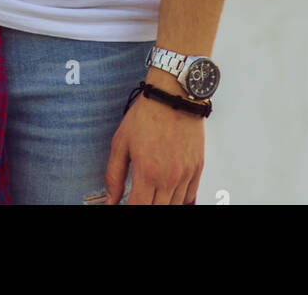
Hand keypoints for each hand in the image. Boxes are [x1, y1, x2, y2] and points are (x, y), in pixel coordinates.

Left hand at [104, 90, 204, 204]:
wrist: (173, 95)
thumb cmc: (146, 115)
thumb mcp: (121, 142)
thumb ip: (113, 175)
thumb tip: (110, 201)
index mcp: (147, 172)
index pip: (138, 209)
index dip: (129, 212)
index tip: (125, 206)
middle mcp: (168, 177)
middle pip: (157, 210)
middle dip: (146, 207)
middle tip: (140, 197)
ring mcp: (185, 174)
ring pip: (175, 206)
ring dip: (162, 204)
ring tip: (153, 194)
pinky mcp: (197, 167)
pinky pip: (190, 196)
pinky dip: (180, 199)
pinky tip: (169, 192)